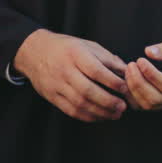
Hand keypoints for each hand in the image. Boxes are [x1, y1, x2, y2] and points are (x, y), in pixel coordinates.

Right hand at [12, 29, 127, 122]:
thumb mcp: (87, 45)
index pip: (95, 70)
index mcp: (75, 54)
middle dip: (108, 101)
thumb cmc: (66, 47)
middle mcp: (64, 70)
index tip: (125, 88)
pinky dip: (87, 116)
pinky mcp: (52, 96)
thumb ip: (107, 58)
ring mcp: (56, 85)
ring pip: (79, 103)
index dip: (112, 81)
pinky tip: (99, 116)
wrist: (35, 52)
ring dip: (100, 112)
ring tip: (115, 114)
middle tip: (123, 106)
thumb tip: (126, 71)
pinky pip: (70, 110)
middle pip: (87, 90)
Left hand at [124, 40, 161, 110]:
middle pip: (154, 98)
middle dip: (138, 82)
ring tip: (129, 71)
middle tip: (131, 65)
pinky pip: (144, 106)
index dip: (150, 74)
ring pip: (148, 105)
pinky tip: (129, 81)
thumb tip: (148, 51)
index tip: (140, 60)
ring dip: (134, 89)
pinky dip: (133, 96)